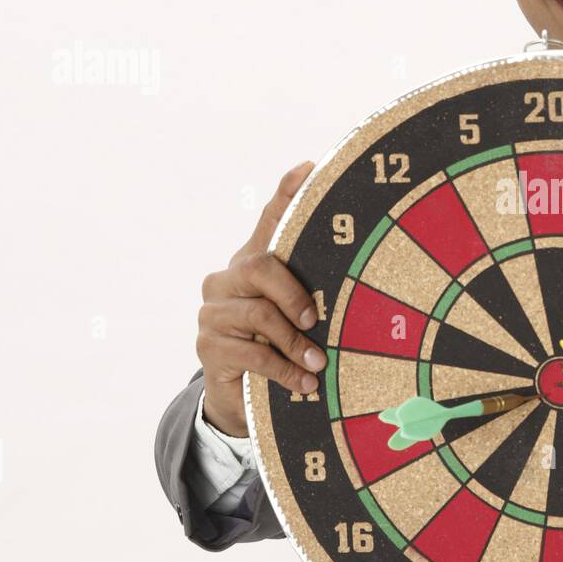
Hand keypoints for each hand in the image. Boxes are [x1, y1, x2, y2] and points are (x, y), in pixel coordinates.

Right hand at [196, 161, 326, 436]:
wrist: (242, 393)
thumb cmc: (280, 344)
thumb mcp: (299, 315)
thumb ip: (316, 288)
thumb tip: (354, 256)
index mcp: (253, 261)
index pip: (269, 219)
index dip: (287, 192)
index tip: (309, 168)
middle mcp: (226, 279)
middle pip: (260, 267)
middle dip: (293, 295)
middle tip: (314, 321)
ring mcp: (212, 312)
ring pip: (259, 314)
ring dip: (294, 344)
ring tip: (318, 364)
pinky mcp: (208, 346)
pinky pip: (252, 354)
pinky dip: (284, 370)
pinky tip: (304, 383)